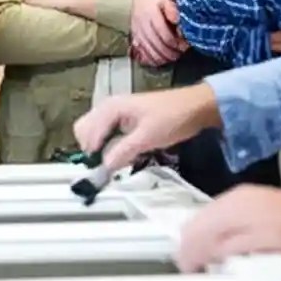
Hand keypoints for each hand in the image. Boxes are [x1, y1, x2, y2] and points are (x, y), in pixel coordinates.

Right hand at [73, 84, 218, 170]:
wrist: (197, 106)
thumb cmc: (173, 117)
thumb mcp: (148, 137)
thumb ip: (123, 151)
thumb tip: (104, 167)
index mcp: (112, 108)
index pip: (88, 133)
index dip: (91, 154)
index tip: (99, 173)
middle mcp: (109, 106)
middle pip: (84, 129)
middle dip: (89, 148)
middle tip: (103, 166)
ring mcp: (117, 111)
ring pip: (94, 130)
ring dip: (98, 146)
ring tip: (111, 162)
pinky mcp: (125, 118)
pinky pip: (106, 131)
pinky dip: (107, 143)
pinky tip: (119, 154)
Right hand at [131, 0, 185, 64]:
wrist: (134, 4)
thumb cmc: (153, 3)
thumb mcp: (164, 0)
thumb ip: (172, 10)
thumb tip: (177, 20)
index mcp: (151, 15)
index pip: (164, 35)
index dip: (176, 43)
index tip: (184, 45)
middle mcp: (143, 27)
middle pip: (159, 46)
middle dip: (172, 52)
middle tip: (181, 52)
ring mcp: (138, 36)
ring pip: (152, 53)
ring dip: (165, 58)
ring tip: (174, 56)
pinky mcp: (135, 42)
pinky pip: (145, 56)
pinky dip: (155, 60)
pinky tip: (163, 59)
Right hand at [174, 185, 280, 272]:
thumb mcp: (257, 247)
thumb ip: (222, 248)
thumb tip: (196, 255)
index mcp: (232, 204)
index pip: (193, 228)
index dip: (187, 252)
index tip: (191, 271)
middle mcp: (236, 196)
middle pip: (199, 221)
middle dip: (194, 244)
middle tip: (199, 269)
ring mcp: (248, 197)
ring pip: (212, 220)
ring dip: (208, 240)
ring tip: (215, 262)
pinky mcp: (260, 203)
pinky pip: (227, 219)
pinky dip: (223, 235)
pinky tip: (232, 249)